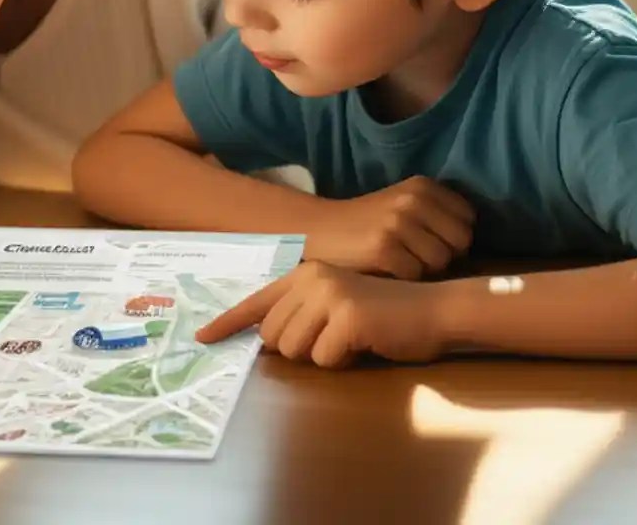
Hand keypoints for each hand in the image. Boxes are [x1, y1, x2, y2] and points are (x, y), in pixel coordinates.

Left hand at [196, 261, 445, 366]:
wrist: (433, 310)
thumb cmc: (384, 315)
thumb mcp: (335, 307)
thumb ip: (300, 316)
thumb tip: (263, 342)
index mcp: (305, 275)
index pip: (256, 301)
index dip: (227, 323)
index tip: (202, 337)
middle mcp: (311, 279)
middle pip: (272, 336)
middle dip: (299, 349)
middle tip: (334, 339)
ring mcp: (328, 295)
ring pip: (293, 350)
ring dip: (321, 356)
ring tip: (350, 339)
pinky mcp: (346, 317)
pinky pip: (324, 359)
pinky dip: (344, 361)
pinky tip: (365, 343)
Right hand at [306, 176, 474, 279]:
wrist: (317, 230)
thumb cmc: (365, 224)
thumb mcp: (401, 204)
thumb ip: (435, 213)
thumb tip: (471, 242)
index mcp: (422, 186)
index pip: (468, 219)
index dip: (454, 237)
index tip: (431, 242)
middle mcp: (413, 200)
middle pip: (461, 241)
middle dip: (445, 255)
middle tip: (417, 257)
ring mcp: (398, 224)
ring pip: (441, 261)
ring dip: (425, 270)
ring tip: (401, 263)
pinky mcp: (384, 249)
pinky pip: (416, 275)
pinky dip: (404, 280)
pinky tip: (386, 271)